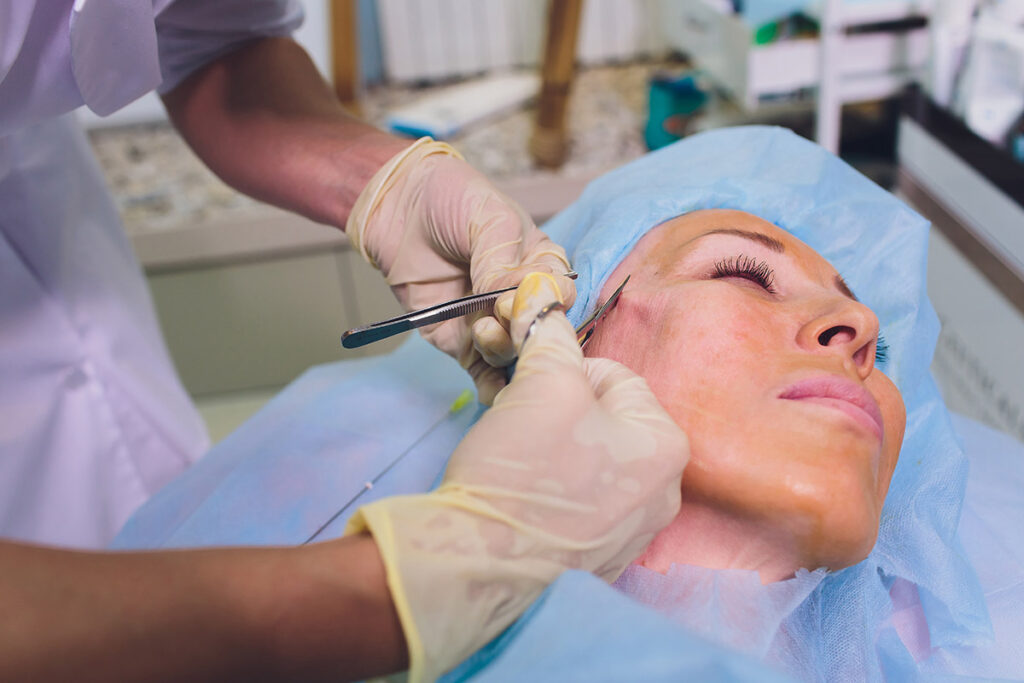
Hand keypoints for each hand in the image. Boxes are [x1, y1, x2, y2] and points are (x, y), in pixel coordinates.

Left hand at [346, 138, 575, 403]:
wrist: (396, 205)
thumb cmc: (450, 198)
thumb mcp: (488, 215)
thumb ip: (502, 258)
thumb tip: (508, 296)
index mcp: (539, 265)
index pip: (560, 293)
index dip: (548, 299)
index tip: (526, 293)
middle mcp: (519, 299)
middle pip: (538, 330)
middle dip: (523, 328)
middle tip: (501, 312)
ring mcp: (490, 322)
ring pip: (511, 353)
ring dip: (501, 348)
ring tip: (481, 328)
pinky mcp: (460, 343)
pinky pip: (482, 371)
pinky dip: (491, 385)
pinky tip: (492, 390)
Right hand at [346, 273, 688, 682]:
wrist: (478, 564)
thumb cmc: (523, 471)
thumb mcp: (542, 383)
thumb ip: (552, 337)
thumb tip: (543, 298)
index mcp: (667, 445)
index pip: (614, 376)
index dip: (562, 371)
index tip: (527, 389)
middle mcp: (664, 492)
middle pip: (605, 418)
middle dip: (559, 410)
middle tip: (519, 422)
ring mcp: (633, 532)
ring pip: (590, 457)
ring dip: (554, 446)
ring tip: (517, 459)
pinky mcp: (599, 558)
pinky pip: (580, 500)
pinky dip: (552, 489)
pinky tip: (522, 495)